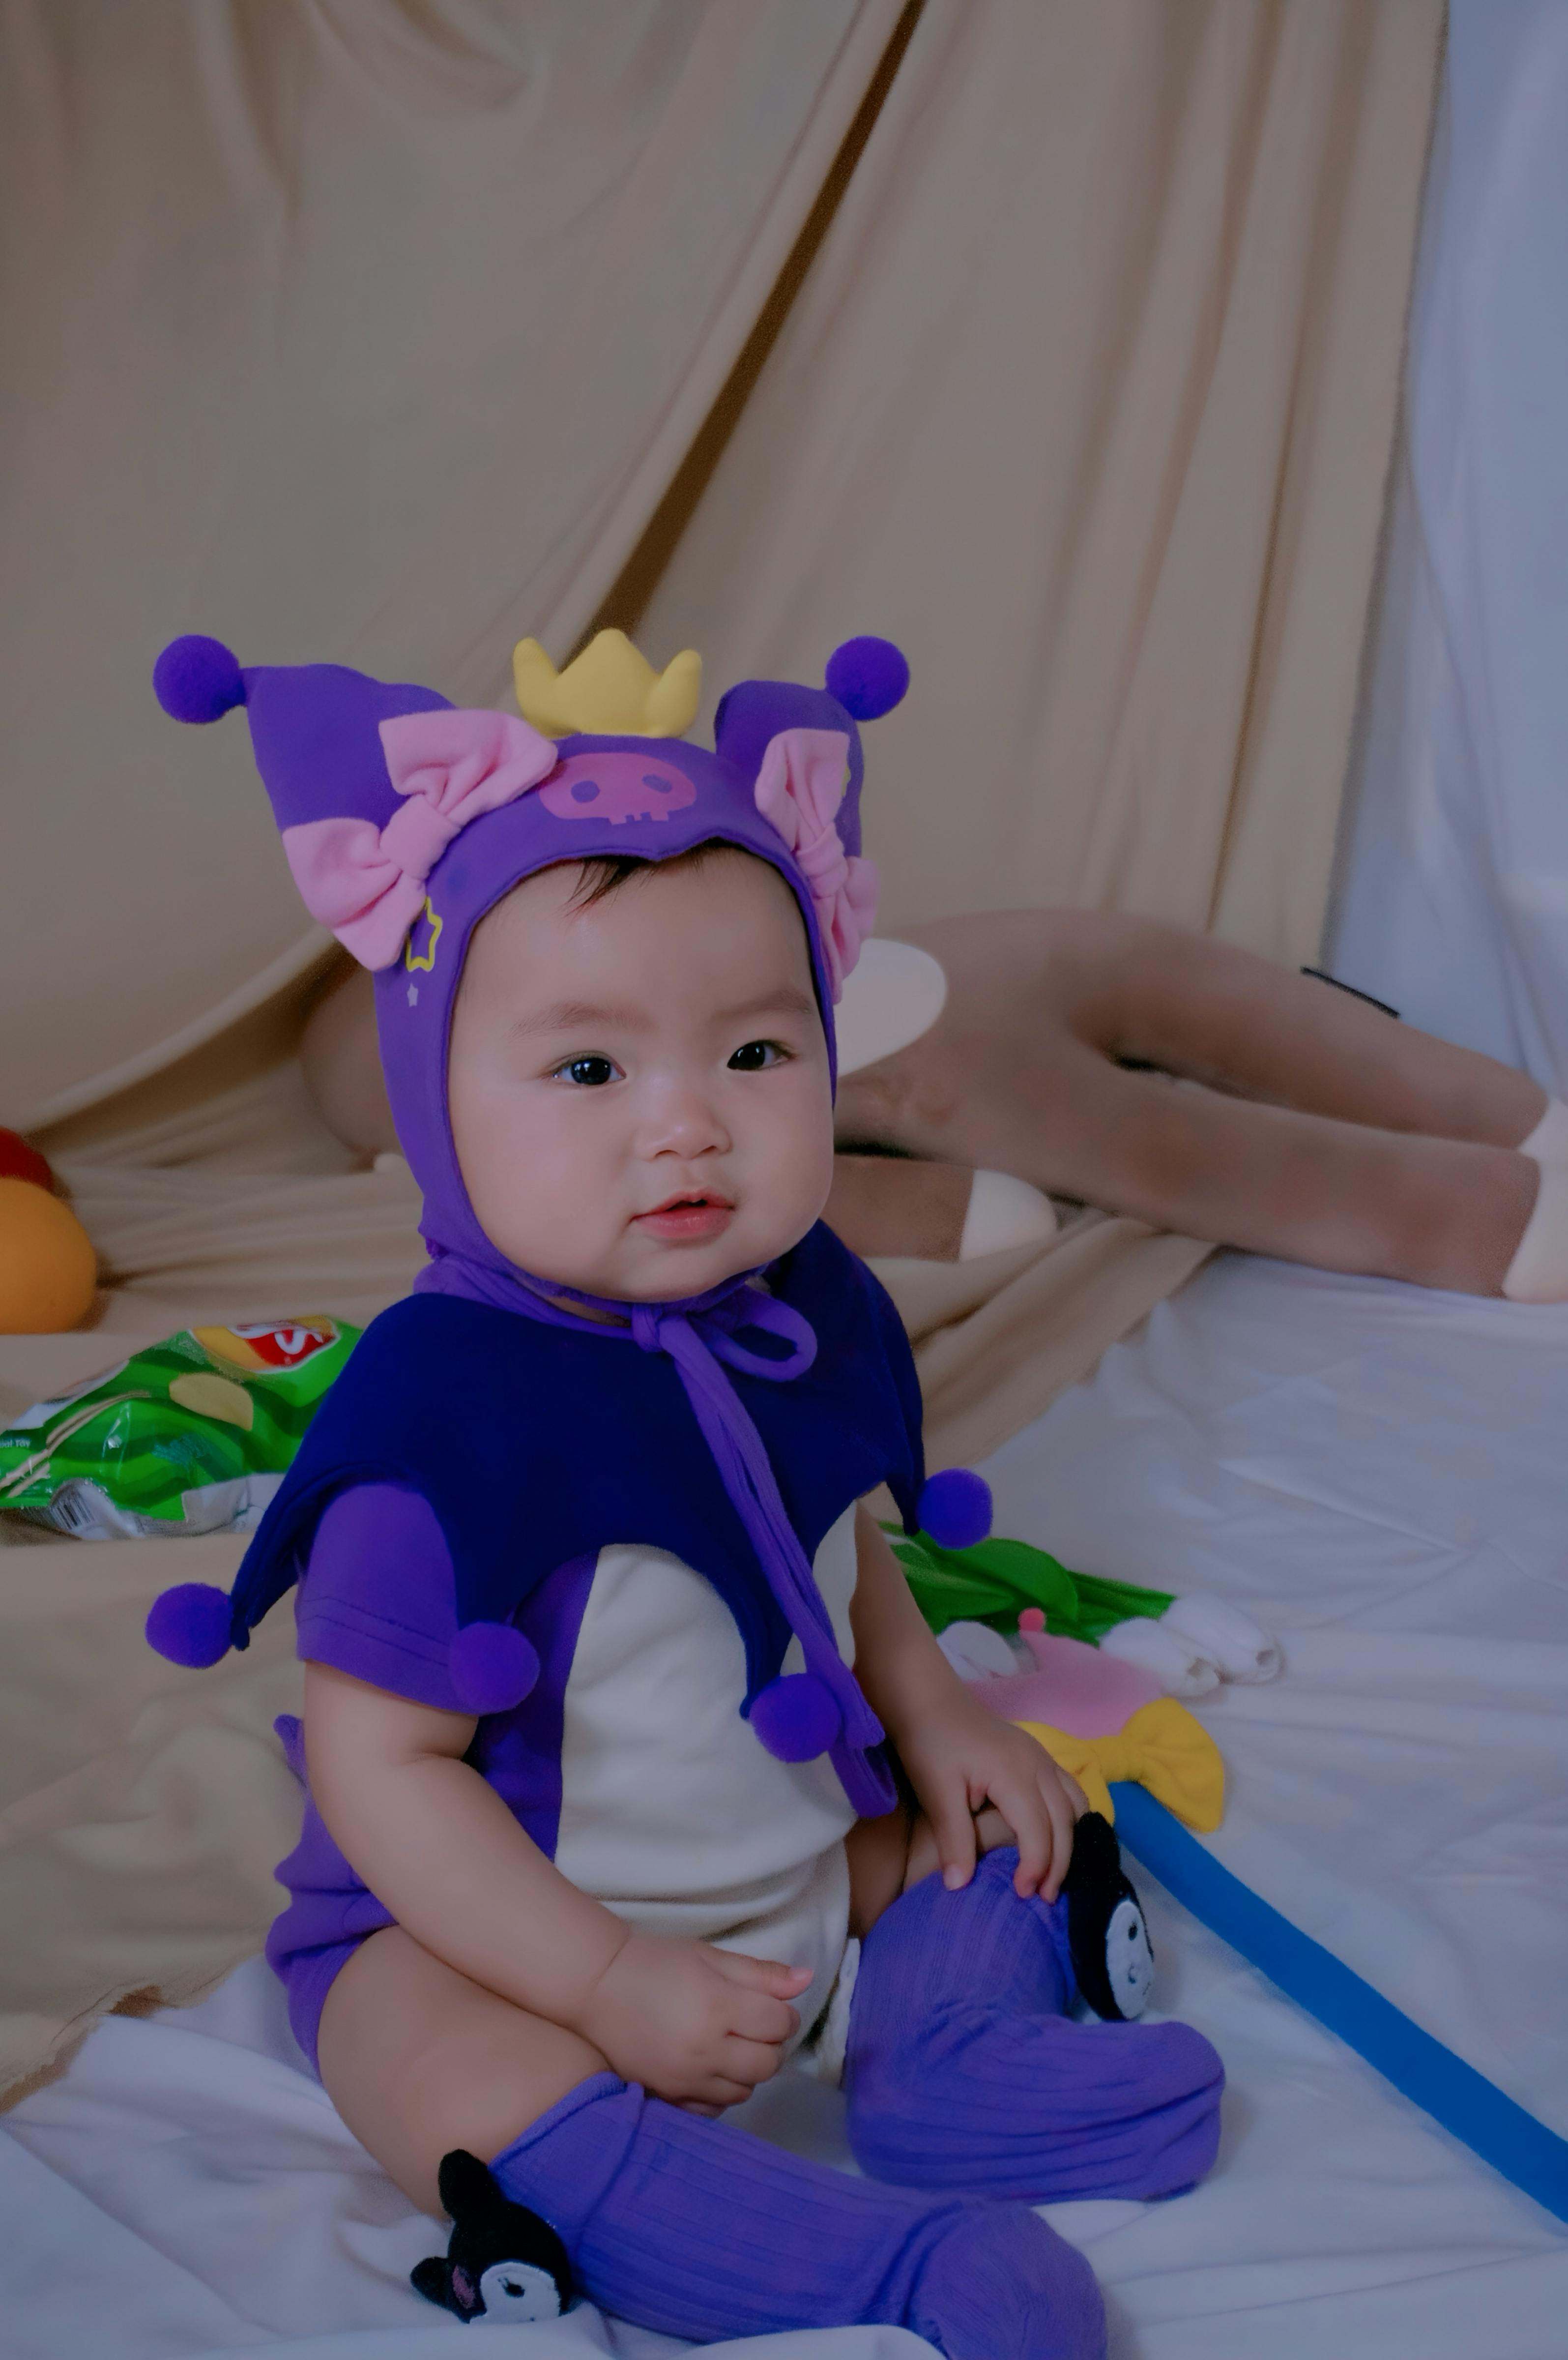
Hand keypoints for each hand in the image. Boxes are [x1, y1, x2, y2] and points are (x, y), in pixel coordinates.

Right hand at [575, 1929, 811, 2111]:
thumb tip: (807, 1981)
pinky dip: (721, 2092)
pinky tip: (711, 2068)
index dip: (783, 2014)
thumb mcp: (709, 1956)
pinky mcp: (666, 2097)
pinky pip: (712, 2111)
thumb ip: (760, 1973)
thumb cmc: (656, 1962)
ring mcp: (684, 2079)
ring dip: (748, 2071)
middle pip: (767, 2065)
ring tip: (730, 2045)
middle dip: (770, 2045)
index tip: (769, 2005)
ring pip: (744, 2092)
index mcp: (718, 2007)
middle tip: (753, 2026)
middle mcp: (704, 2050)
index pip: (778, 2025)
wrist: (595, 1985)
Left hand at [896, 1691, 1087, 1902]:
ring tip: (1053, 1874)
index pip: (1039, 1831)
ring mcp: (1042, 1756)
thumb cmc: (929, 1743)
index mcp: (1016, 1773)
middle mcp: (1039, 1764)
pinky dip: (1070, 1819)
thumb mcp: (936, 1791)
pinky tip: (1055, 1840)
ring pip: (1076, 1805)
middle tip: (1045, 1899)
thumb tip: (960, 1887)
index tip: (1024, 1896)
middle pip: (1066, 1822)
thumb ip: (953, 1839)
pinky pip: (1069, 1791)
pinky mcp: (1038, 1755)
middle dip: (1060, 1864)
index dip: (1036, 1867)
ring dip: (1071, 1841)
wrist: (928, 1698)